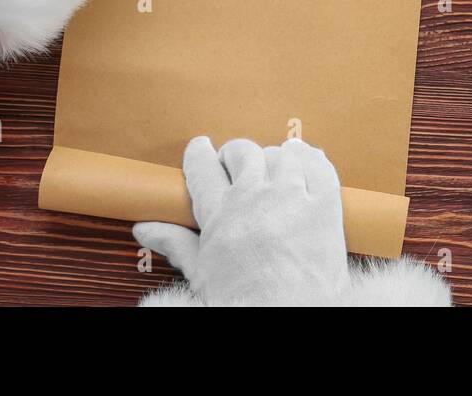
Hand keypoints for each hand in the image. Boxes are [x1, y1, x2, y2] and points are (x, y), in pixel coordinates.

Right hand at [134, 137, 350, 305]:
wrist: (290, 323)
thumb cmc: (245, 306)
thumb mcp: (203, 277)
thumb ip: (177, 244)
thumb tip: (145, 229)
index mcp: (221, 216)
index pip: (203, 167)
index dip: (199, 154)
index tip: (200, 148)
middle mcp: (256, 199)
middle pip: (242, 153)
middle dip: (235, 156)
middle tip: (234, 165)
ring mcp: (293, 200)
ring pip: (280, 155)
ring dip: (272, 158)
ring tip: (269, 170)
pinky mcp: (325, 208)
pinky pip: (319, 166)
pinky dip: (310, 159)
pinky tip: (302, 161)